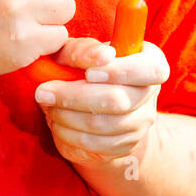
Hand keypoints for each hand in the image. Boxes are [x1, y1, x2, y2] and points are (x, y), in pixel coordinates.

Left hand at [34, 36, 170, 166]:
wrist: (87, 103)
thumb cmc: (81, 67)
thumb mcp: (77, 51)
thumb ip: (85, 49)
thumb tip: (102, 55)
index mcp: (150, 62)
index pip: (151, 69)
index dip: (120, 72)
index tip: (89, 73)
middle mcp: (149, 94)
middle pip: (119, 100)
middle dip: (75, 96)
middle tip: (44, 91)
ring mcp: (140, 123)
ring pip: (104, 124)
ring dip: (67, 115)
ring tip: (46, 104)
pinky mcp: (125, 146)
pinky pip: (96, 144)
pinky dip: (69, 133)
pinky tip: (55, 121)